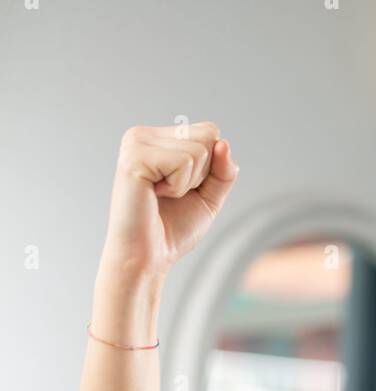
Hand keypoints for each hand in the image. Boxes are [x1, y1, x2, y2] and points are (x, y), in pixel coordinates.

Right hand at [100, 122, 238, 277]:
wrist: (148, 257)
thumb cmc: (172, 229)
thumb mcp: (209, 197)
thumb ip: (223, 171)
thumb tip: (224, 143)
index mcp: (157, 138)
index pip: (209, 132)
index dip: (210, 167)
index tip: (184, 189)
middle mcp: (144, 134)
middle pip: (207, 135)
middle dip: (202, 174)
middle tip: (173, 195)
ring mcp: (136, 142)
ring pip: (199, 150)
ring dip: (189, 183)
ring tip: (163, 196)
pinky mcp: (134, 157)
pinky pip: (183, 162)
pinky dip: (178, 187)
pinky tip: (155, 195)